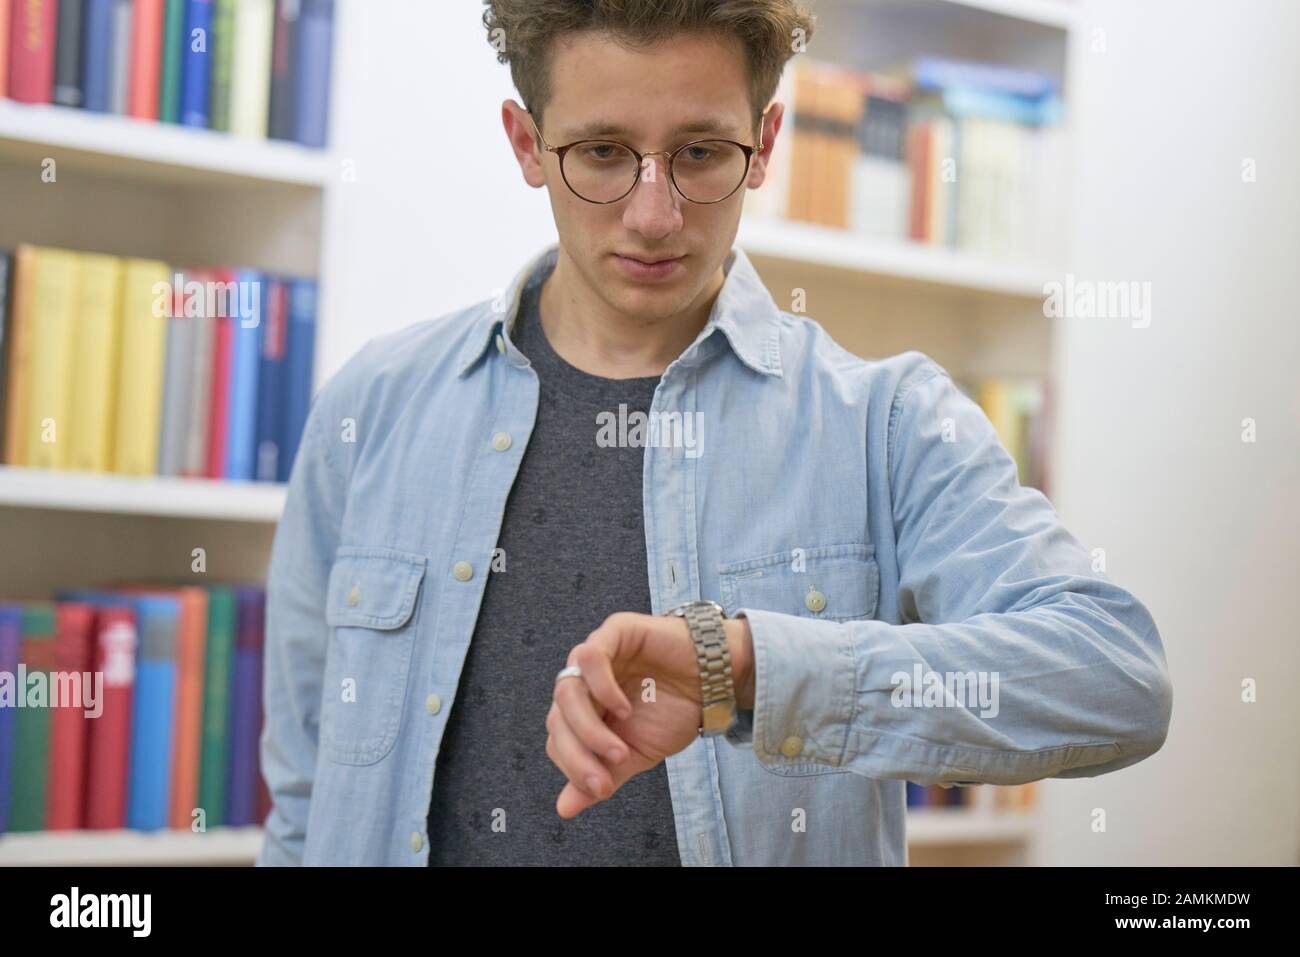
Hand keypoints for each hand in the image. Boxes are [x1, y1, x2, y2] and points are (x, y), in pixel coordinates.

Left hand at [546, 611, 752, 818]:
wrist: (716, 683)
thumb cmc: (675, 712)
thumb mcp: (637, 754)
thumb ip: (602, 776)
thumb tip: (565, 809)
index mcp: (583, 710)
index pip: (559, 740)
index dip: (574, 768)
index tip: (603, 789)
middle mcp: (583, 682)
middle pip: (557, 719)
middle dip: (578, 756)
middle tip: (605, 780)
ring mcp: (596, 653)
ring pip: (566, 689)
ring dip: (588, 728)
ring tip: (619, 750)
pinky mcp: (615, 631)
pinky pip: (592, 657)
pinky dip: (602, 687)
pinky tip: (623, 708)